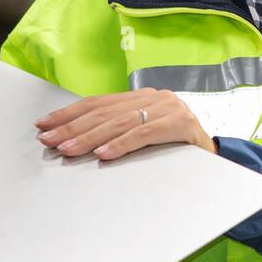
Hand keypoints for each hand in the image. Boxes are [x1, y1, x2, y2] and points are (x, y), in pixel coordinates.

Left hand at [35, 88, 218, 160]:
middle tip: (49, 140)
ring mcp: (169, 108)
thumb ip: (117, 133)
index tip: (44, 125)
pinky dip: (122, 145)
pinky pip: (145, 134)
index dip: (69, 114)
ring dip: (91, 138)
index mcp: (142, 97)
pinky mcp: (182, 124)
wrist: (218, 164)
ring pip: (121, 123)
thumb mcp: (142, 138)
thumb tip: (73, 141)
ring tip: (69, 149)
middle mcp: (154, 97)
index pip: (98, 103)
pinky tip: (103, 156)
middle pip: (105, 112)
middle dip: (73, 127)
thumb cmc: (174, 153)